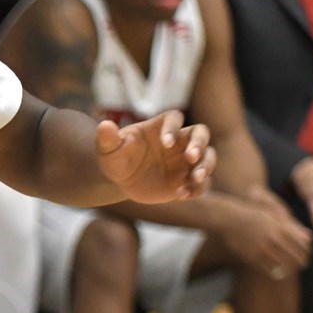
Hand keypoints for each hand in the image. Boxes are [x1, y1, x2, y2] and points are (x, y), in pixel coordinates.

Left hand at [96, 110, 214, 203]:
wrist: (121, 180)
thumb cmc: (116, 158)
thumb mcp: (108, 149)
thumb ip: (107, 138)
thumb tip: (104, 126)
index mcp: (161, 127)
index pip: (174, 118)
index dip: (173, 127)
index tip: (165, 143)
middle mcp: (179, 141)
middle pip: (201, 133)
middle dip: (200, 144)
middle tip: (191, 158)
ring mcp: (186, 161)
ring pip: (208, 157)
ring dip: (206, 167)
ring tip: (194, 178)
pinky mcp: (187, 180)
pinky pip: (202, 184)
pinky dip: (197, 189)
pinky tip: (181, 195)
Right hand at [220, 195, 312, 279]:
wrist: (228, 219)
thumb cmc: (253, 217)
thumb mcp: (274, 216)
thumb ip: (293, 227)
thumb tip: (310, 238)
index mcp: (281, 227)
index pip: (303, 244)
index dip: (308, 252)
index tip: (307, 256)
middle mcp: (273, 237)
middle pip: (295, 256)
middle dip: (301, 263)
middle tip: (302, 267)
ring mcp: (262, 247)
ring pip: (282, 265)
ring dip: (288, 270)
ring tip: (289, 272)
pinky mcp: (251, 256)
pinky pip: (267, 268)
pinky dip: (273, 272)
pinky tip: (275, 272)